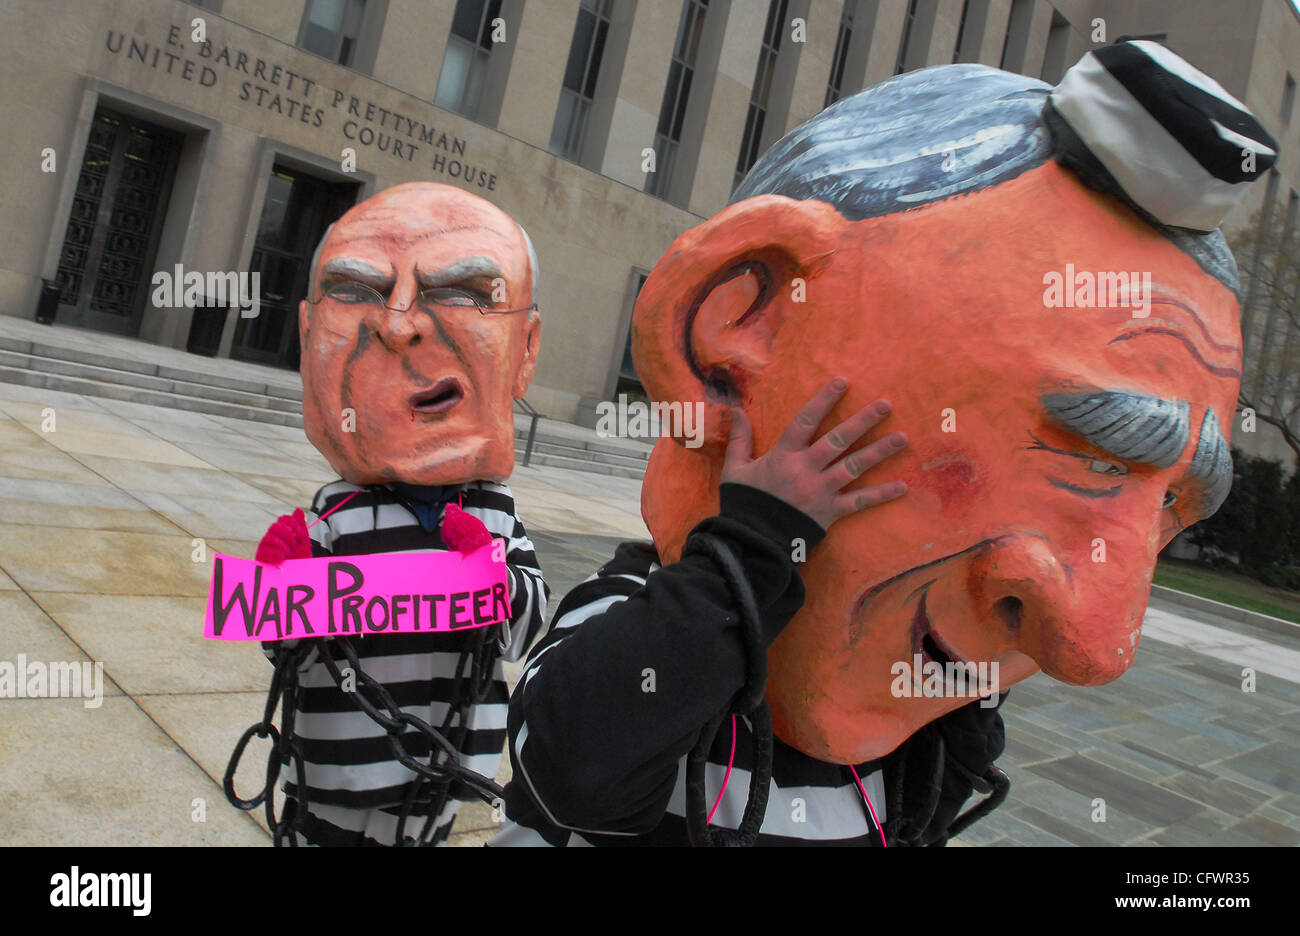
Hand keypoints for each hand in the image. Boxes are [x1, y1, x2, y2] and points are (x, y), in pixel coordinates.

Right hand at [256, 508, 312, 565]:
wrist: (296, 575)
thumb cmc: (298, 559)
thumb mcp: (303, 542)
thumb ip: (300, 526)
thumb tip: (298, 510)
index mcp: (283, 531)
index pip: (285, 519)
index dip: (294, 525)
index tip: (301, 536)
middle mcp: (273, 536)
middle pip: (276, 526)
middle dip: (288, 536)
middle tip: (294, 547)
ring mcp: (266, 546)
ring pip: (269, 537)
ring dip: (283, 547)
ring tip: (288, 555)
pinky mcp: (261, 556)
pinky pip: (264, 550)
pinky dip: (275, 554)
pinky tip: (281, 559)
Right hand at [722, 377, 907, 529]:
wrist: (752, 541)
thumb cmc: (744, 502)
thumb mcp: (735, 468)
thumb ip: (740, 438)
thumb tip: (736, 409)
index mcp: (783, 455)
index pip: (806, 420)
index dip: (824, 400)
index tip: (843, 381)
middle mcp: (806, 469)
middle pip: (839, 439)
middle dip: (864, 420)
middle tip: (887, 404)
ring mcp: (821, 490)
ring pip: (854, 466)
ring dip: (879, 451)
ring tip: (902, 437)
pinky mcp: (830, 511)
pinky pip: (859, 501)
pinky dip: (881, 495)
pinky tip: (902, 486)